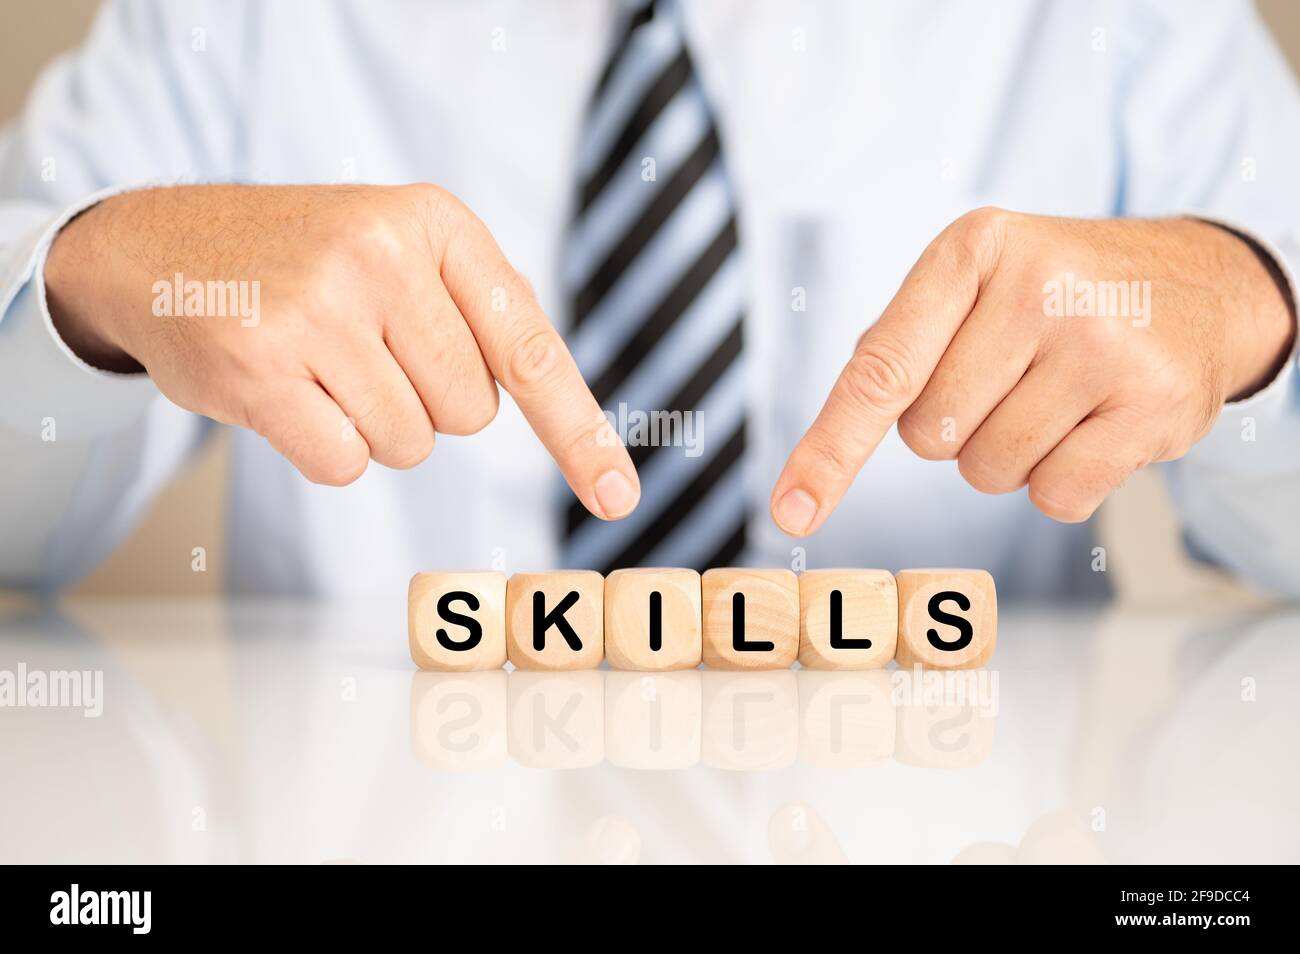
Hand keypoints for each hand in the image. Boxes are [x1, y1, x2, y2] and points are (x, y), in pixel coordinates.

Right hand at [45, 184, 639, 517]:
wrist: (163, 249)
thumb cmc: (307, 261)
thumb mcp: (401, 246)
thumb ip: (480, 312)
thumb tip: (561, 415)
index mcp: (434, 223)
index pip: (529, 349)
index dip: (578, 432)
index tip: (618, 497)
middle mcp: (382, 257)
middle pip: (470, 413)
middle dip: (426, 401)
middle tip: (363, 348)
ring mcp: (318, 311)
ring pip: (410, 444)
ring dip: (373, 425)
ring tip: (320, 364)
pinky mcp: (260, 368)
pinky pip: (346, 464)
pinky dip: (324, 447)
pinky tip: (286, 391)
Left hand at [771, 209, 1295, 533]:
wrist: (1199, 286)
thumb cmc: (1055, 296)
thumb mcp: (975, 280)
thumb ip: (900, 345)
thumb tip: (823, 456)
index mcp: (971, 250)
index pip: (880, 370)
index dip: (829, 449)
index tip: (791, 511)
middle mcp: (1039, 287)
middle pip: (930, 435)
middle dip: (956, 429)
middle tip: (1012, 377)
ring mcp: (1103, 345)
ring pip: (990, 472)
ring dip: (1010, 455)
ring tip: (1059, 395)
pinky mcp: (1156, 404)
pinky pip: (1055, 499)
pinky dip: (1063, 481)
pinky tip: (1098, 424)